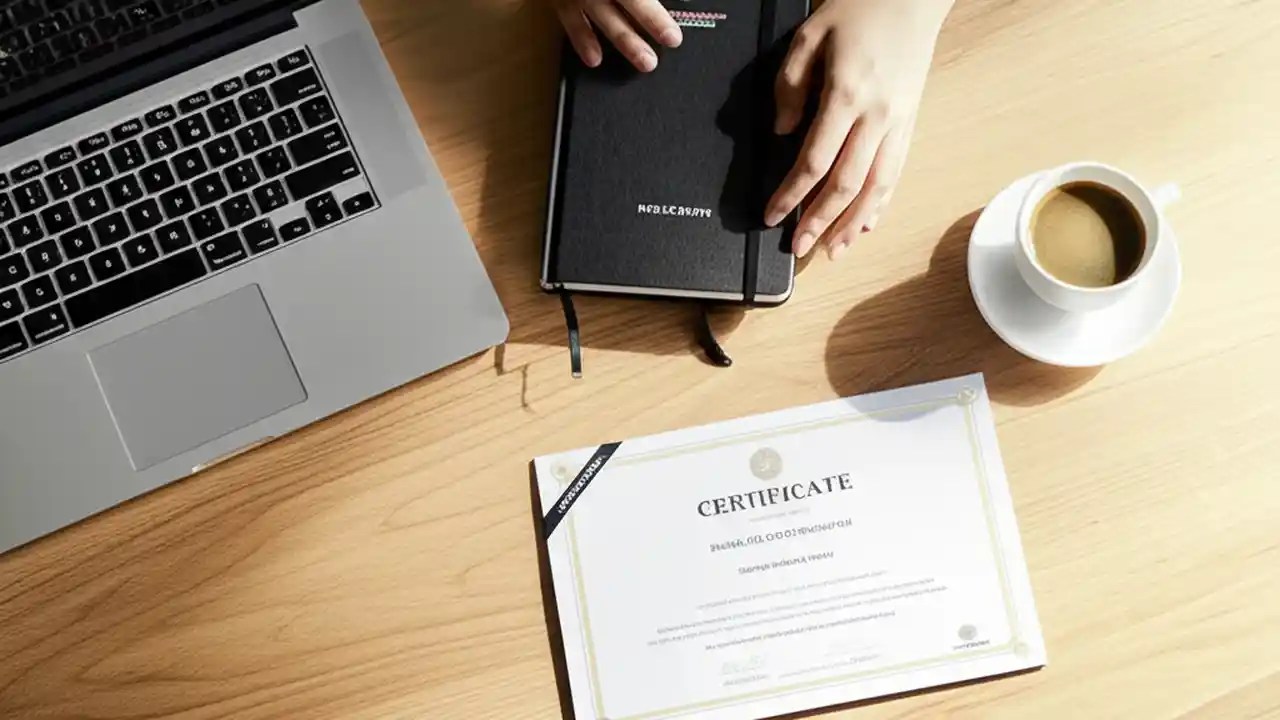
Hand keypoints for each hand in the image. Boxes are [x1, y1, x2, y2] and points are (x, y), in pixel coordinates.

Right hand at [551, 0, 683, 72]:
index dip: (654, 11)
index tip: (674, 23)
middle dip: (652, 19)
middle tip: (672, 39)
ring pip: (605, 17)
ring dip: (626, 40)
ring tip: (646, 62)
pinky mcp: (558, 0)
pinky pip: (571, 21)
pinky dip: (583, 40)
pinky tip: (594, 60)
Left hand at [765, 0, 952, 259]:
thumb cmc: (860, 9)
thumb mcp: (810, 36)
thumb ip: (790, 86)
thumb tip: (783, 131)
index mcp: (847, 95)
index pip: (814, 161)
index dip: (790, 194)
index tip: (771, 215)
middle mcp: (877, 116)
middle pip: (846, 184)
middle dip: (820, 221)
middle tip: (798, 248)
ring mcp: (898, 123)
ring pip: (876, 187)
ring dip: (852, 224)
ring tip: (833, 250)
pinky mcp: (910, 123)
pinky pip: (895, 173)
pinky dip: (880, 204)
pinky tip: (866, 223)